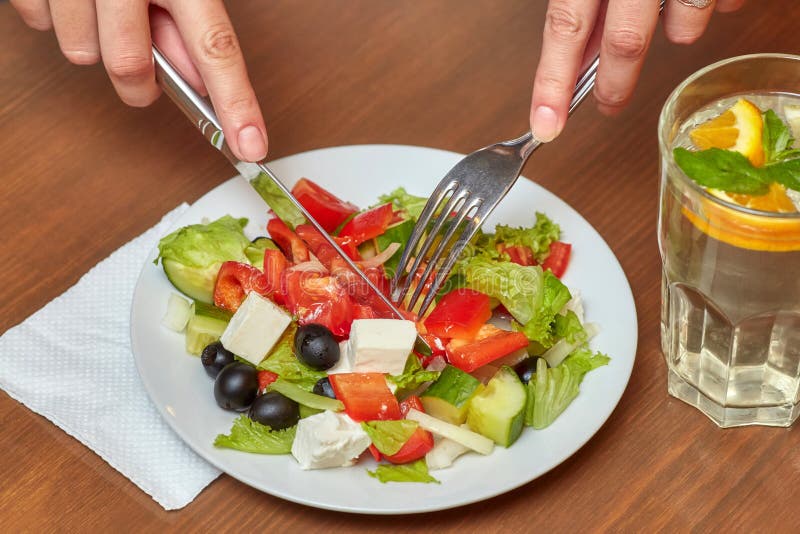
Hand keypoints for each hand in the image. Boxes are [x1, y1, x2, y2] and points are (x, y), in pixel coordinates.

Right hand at [10, 0, 267, 161]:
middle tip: (143, 70)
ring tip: (100, 2)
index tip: (250, 146)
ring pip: (80, 52)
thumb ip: (188, 21)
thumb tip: (197, 81)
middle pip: (130, 67)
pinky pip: (37, 22)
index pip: (216, 47)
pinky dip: (55, 14)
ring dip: (92, 40)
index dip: (237, 103)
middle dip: (138, 83)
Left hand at [530, 0, 745, 141]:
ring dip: (676, 29)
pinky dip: (711, 7)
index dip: (553, 82)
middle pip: (624, 44)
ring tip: (669, 11)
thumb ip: (584, 8)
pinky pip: (722, 4)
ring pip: (684, 28)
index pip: (564, 29)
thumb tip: (577, 57)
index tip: (546, 125)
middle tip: (608, 103)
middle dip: (615, 84)